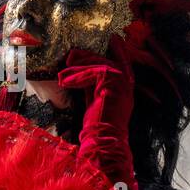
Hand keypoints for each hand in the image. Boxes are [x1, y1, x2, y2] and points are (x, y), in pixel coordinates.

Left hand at [55, 35, 142, 189]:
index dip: (116, 53)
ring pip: (101, 63)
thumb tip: (72, 78)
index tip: (110, 40)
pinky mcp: (113, 88)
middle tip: (72, 54)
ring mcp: (122, 87)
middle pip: (111, 60)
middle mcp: (126, 88)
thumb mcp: (91, 106)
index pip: (120, 65)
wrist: (104, 149)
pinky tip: (64, 81)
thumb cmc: (95, 134)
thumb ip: (88, 90)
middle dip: (90, 56)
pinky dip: (78, 75)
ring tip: (63, 72)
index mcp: (123, 92)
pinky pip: (95, 72)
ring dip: (79, 65)